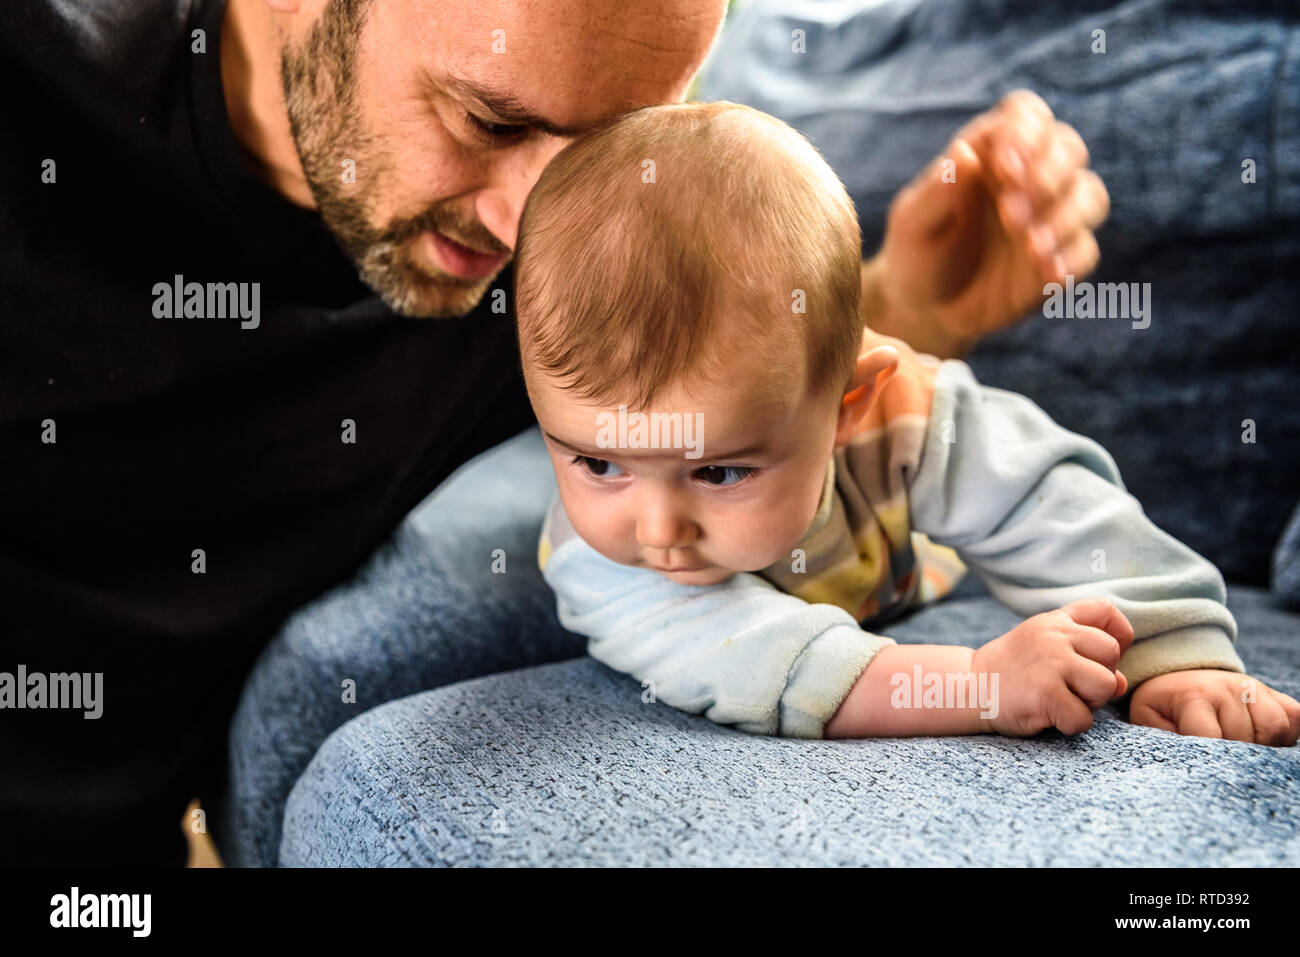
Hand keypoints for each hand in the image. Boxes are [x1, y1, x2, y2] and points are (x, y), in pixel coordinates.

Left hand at [869, 90, 1109, 355]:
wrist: (927, 310)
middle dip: (1048, 177)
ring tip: (1031, 248)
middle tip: (1010, 217)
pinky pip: (1087, 249)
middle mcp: (1029, 175)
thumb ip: (938, 191)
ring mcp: (1050, 215)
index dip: (1025, 133)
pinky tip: (1048, 274)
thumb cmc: (916, 254)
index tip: (1005, 169)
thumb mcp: (913, 224)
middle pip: (1069, 148)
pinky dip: (1072, 259)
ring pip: (1089, 195)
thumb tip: (966, 153)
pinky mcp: (1062, 256)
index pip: (1026, 115)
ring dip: (1066, 218)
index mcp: (991, 152)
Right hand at [971, 598, 1132, 736]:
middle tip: (1072, 686)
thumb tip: (1122, 683)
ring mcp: (1051, 664)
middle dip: (1101, 676)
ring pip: (1107, 685)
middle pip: (1112, 653)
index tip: (1100, 656)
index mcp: (1055, 622)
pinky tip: (1050, 717)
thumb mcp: (1043, 647)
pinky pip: (1084, 718)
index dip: (1118, 635)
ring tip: (1063, 700)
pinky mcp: (1046, 694)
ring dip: (1090, 702)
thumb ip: (1084, 655)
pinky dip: (1070, 725)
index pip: (1106, 611)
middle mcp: (1055, 636)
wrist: (967, 688)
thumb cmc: (1011, 671)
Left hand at [1128, 670, 1299, 745]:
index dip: (1208, 757)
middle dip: (1233, 755)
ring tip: (1240, 746)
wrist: (1182, 677)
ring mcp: (1254, 688)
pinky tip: (1262, 738)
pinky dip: (1285, 735)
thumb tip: (1184, 761)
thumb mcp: (1149, 719)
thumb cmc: (1165, 708)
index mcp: (1194, 695)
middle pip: (1246, 738)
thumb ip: (1163, 739)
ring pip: (1275, 728)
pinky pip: (1295, 719)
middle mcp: (1228, 688)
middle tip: (1218, 755)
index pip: (1210, 736)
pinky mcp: (1274, 694)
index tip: (1201, 766)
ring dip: (1263, 746)